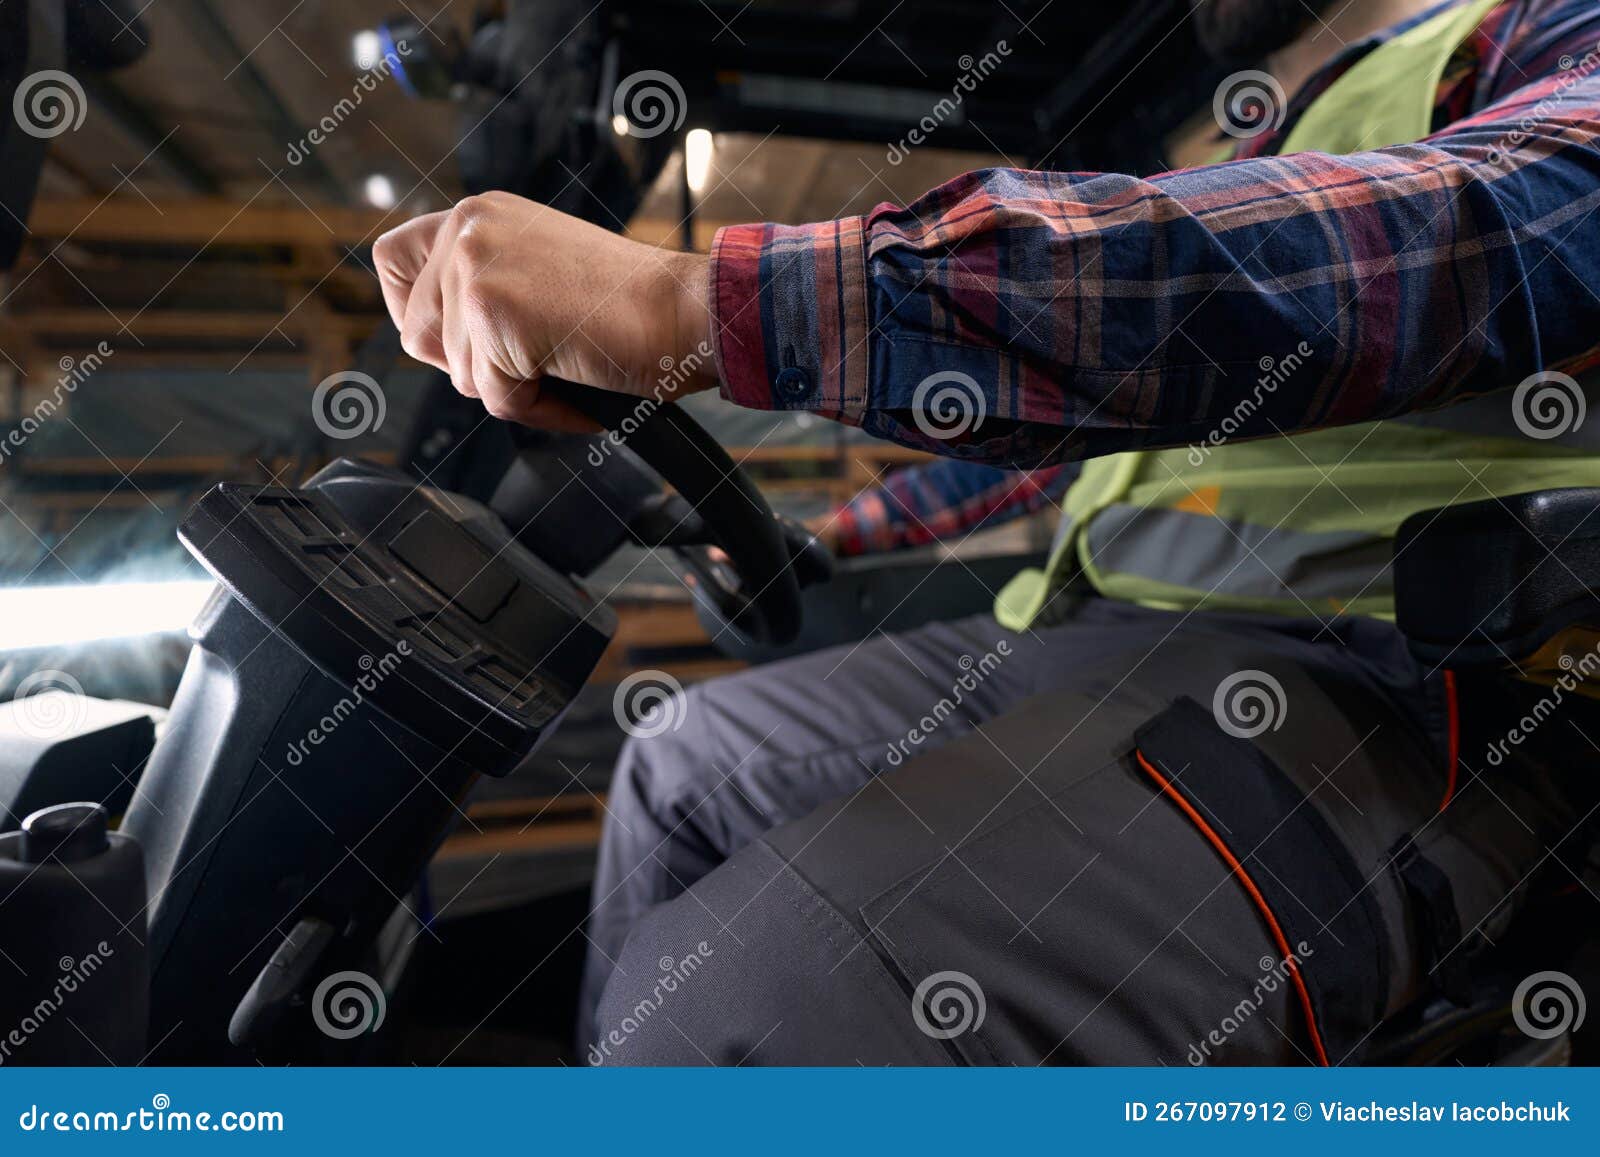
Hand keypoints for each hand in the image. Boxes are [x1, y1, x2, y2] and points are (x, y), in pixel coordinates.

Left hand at [373, 192, 716, 430]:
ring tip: (568, 365)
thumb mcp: (541, 268)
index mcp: (481, 215)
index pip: (392, 259)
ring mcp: (477, 269)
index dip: (413, 311)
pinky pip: (496, 398)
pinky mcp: (494, 315)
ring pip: (457, 372)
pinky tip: (578, 386)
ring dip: (514, 388)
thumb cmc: (636, 303)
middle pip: (417, 332)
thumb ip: (488, 281)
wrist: (688, 309)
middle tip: (533, 359)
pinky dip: (540, 410)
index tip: (456, 338)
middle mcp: (470, 230)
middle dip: (472, 364)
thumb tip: (438, 337)